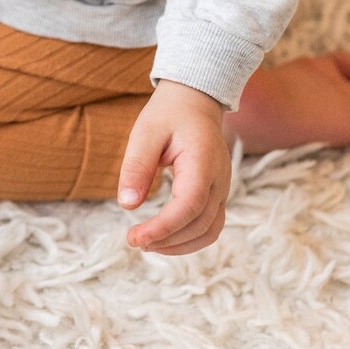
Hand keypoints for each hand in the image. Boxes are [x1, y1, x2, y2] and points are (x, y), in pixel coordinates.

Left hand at [117, 80, 231, 254]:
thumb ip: (137, 167)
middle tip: (133, 239)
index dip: (163, 227)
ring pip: (209, 231)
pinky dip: (189, 240)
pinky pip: (210, 227)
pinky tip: (163, 239)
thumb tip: (127, 205)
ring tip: (146, 243)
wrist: (194, 103)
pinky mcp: (217, 196)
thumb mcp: (146, 133)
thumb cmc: (169, 115)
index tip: (134, 237)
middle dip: (166, 240)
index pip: (189, 206)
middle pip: (200, 224)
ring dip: (179, 245)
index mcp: (203, 162)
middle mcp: (220, 180)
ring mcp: (223, 190)